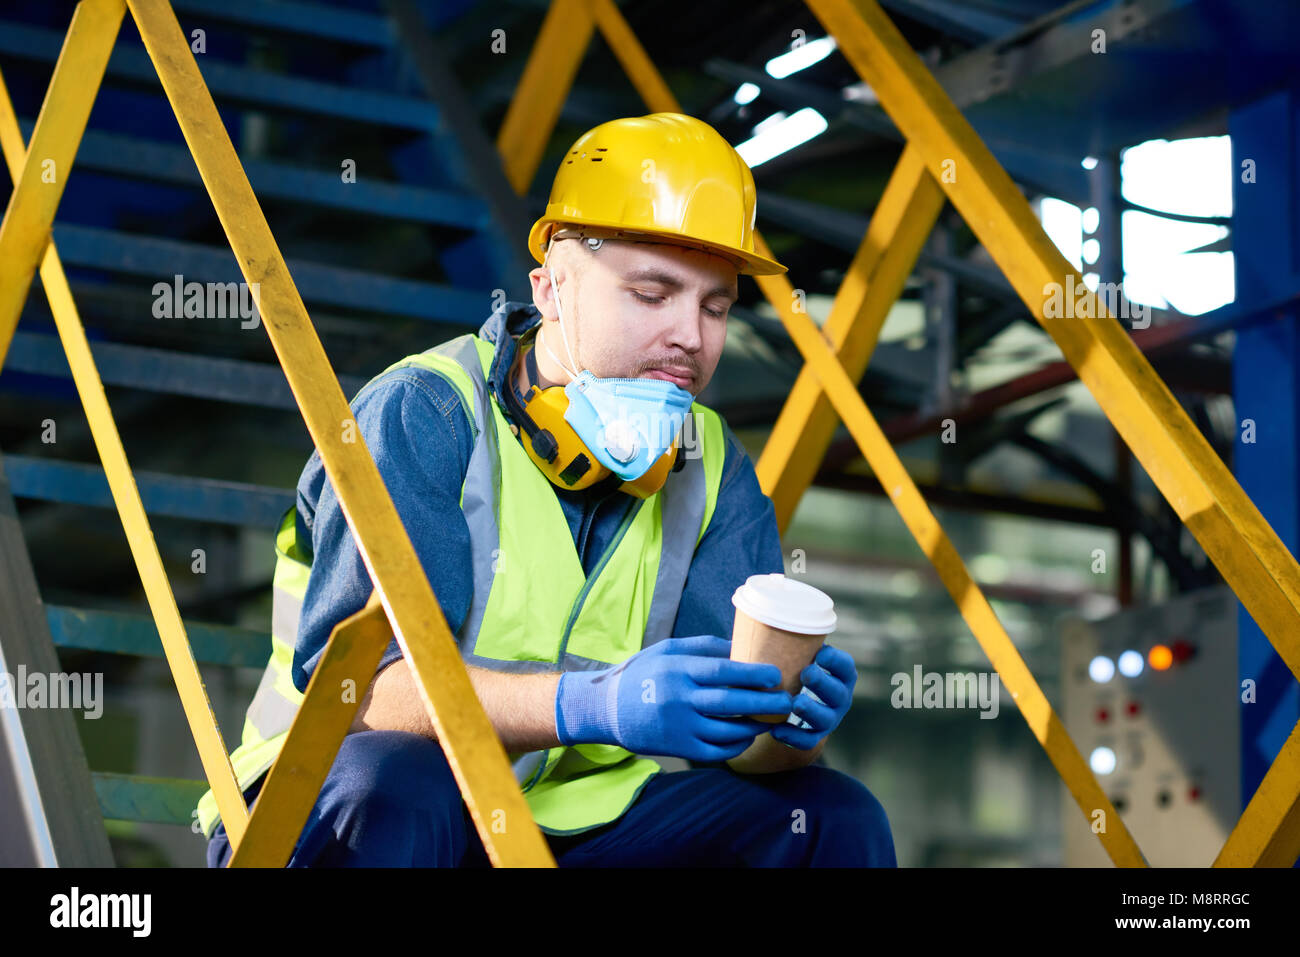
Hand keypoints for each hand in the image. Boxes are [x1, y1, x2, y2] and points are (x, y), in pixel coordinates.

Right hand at [555, 635, 793, 762]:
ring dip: (755, 727)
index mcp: (678, 669)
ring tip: (773, 719)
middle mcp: (679, 698)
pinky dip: (736, 746)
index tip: (776, 674)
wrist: (606, 708)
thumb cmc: (642, 672)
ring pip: (726, 731)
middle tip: (787, 701)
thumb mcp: (668, 650)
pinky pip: (715, 751)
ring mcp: (678, 725)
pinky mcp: (677, 747)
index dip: (753, 673)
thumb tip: (743, 647)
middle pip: (730, 703)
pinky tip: (748, 737)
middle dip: (764, 703)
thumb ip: (705, 646)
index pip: (723, 671)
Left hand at [769, 643, 855, 750]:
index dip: (837, 661)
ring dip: (810, 710)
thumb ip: (783, 643)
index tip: (821, 652)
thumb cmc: (792, 670)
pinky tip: (775, 730)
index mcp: (839, 675)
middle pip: (838, 692)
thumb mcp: (795, 656)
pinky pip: (806, 741)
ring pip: (824, 718)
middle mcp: (838, 697)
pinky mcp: (813, 737)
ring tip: (794, 702)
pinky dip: (791, 737)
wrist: (793, 708)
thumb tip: (750, 618)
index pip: (846, 667)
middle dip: (823, 682)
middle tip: (806, 672)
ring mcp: (828, 719)